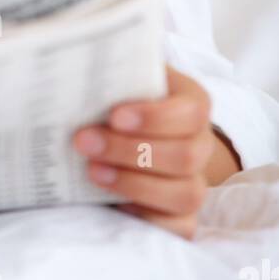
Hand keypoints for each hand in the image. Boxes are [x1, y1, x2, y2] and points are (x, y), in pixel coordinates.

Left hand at [72, 66, 221, 238]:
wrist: (123, 132)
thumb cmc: (120, 96)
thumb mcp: (120, 74)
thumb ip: (112, 64)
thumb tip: (79, 50)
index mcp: (193, 103)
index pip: (191, 112)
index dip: (155, 117)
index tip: (114, 115)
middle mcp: (200, 144)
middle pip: (186, 156)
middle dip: (130, 151)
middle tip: (84, 142)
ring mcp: (195, 182)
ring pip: (186, 194)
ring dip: (135, 185)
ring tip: (92, 171)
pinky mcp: (182, 216)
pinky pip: (179, 229)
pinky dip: (146, 218)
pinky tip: (112, 204)